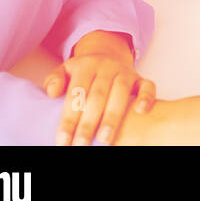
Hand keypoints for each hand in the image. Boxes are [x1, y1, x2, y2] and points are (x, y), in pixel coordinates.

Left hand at [45, 30, 154, 145]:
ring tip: (105, 140)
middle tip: (81, 145)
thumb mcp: (64, 71)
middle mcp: (106, 66)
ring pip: (121, 93)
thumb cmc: (82, 73)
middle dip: (88, 123)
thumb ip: (54, 81)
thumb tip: (52, 93)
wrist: (107, 55)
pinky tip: (140, 112)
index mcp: (85, 65)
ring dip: (113, 117)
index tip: (63, 141)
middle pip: (97, 96)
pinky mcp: (140, 78)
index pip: (76, 94)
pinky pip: (148, 86)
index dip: (69, 118)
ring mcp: (125, 71)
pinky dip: (146, 97)